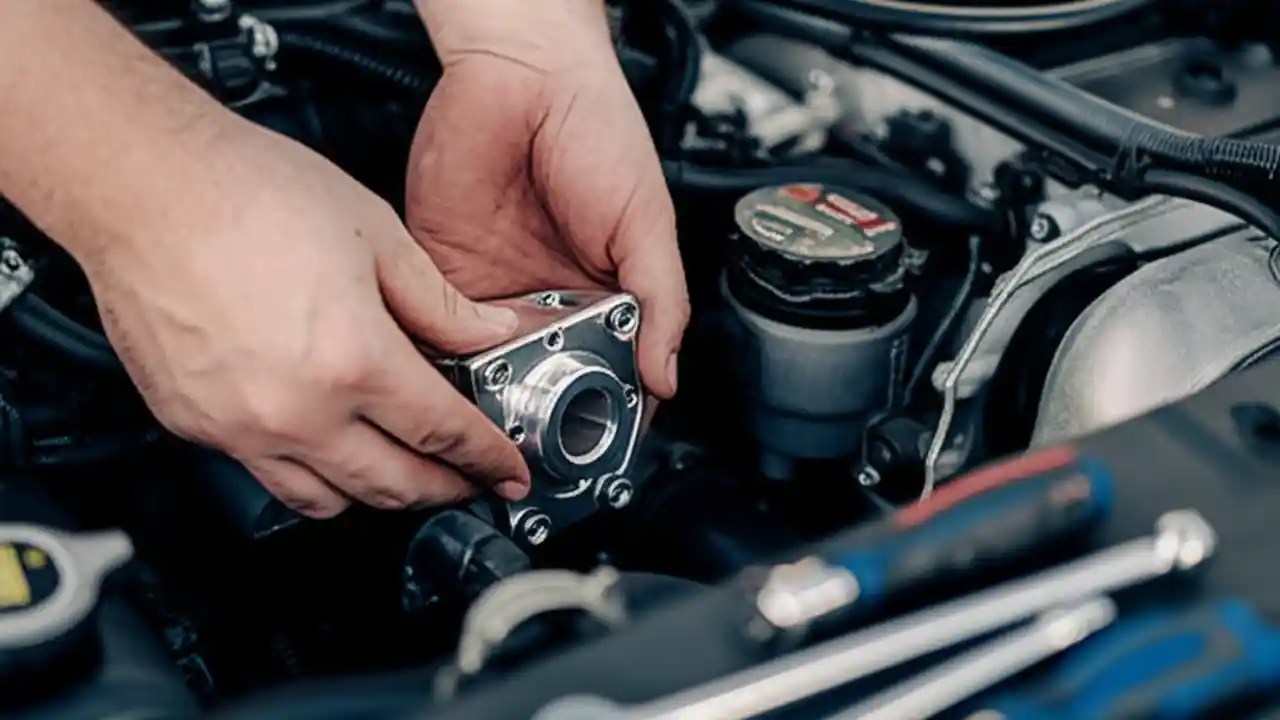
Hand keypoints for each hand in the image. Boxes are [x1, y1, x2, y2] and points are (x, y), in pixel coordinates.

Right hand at [78, 122, 530, 517]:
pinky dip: (312, 479)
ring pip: (329, 503)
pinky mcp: (195, 426)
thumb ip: (441, 301)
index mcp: (352, 359)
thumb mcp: (375, 234)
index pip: (444, 434)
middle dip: (446, 489)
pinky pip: (268, 480)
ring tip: (405, 470)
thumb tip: (488, 333)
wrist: (143, 184)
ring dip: (379, 496)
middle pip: (394, 486)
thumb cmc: (245, 193)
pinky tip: (330, 449)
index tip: (507, 470)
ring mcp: (240, 427)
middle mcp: (296, 410)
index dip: (487, 458)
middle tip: (470, 480)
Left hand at [407, 0, 689, 398]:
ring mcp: (497, 288)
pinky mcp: (447, 271)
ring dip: (495, 388)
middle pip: (550, 374)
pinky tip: (457, 374)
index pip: (612, 365)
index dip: (609, 404)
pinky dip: (446, 356)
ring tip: (502, 408)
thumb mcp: (648, 223)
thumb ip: (662, 303)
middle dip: (547, 404)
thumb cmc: (595, 127)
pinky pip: (443, 329)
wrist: (521, 73)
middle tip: (543, 431)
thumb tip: (666, 375)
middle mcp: (552, 296)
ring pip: (495, 363)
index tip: (603, 442)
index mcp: (607, 289)